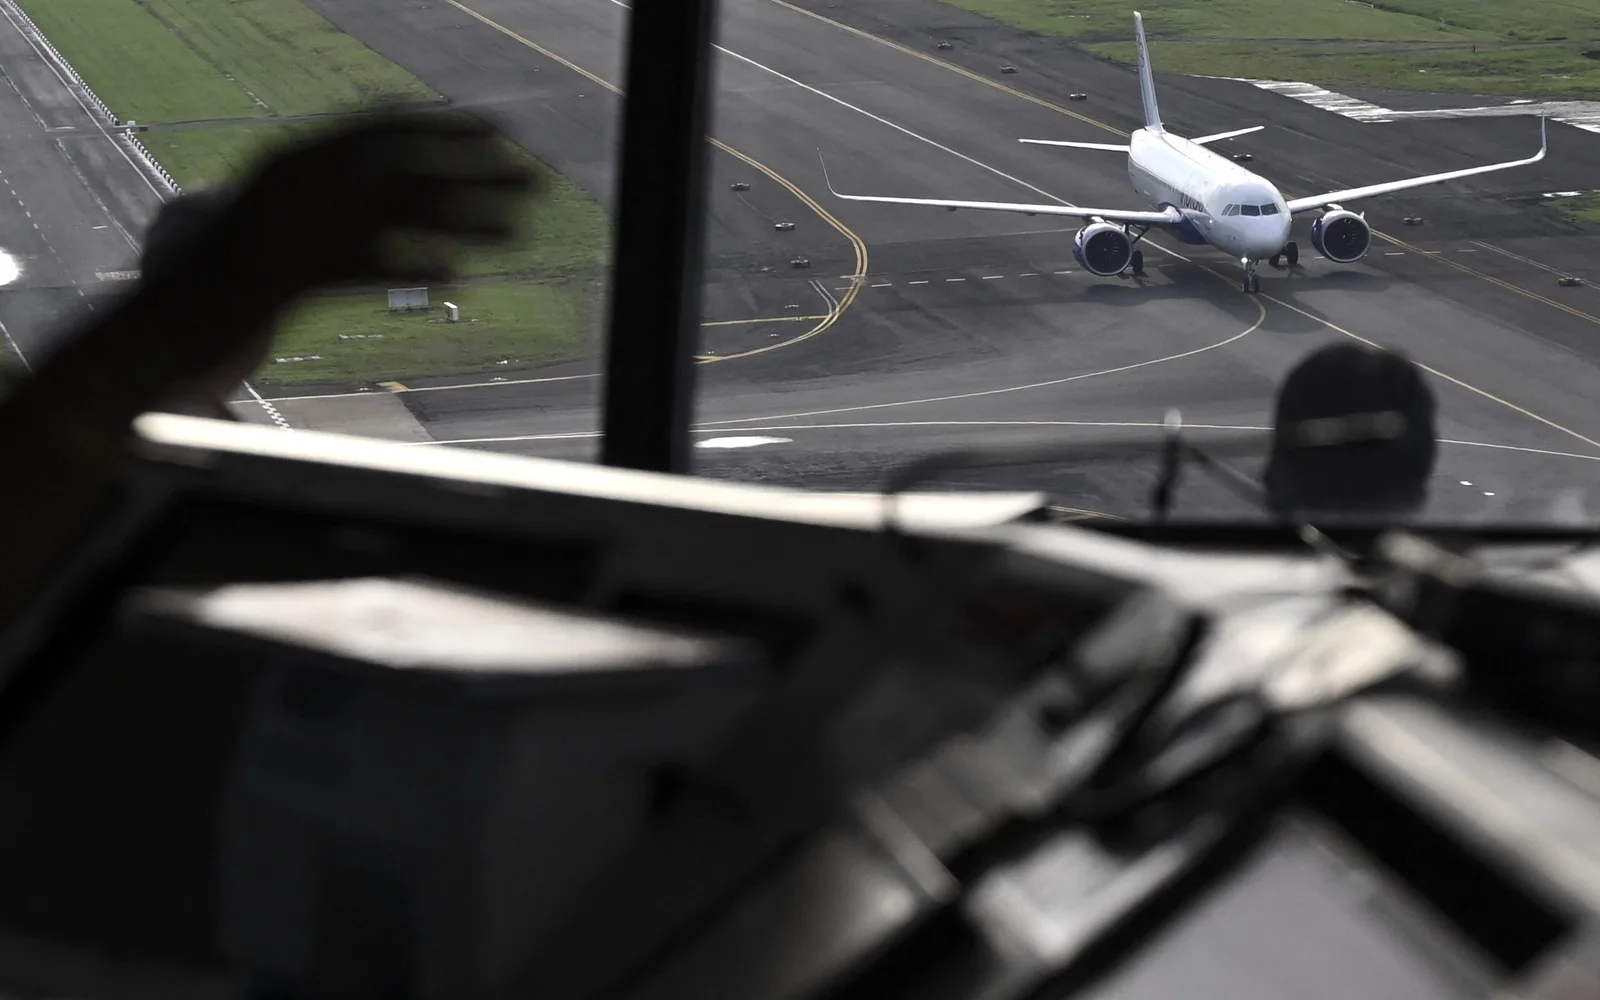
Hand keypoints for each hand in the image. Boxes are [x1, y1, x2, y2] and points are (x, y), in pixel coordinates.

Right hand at [133, 108, 539, 394]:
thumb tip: (405, 191)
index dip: (445, 127)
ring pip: (392, 215)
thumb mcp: (290, 216)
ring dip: (463, 219)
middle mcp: (291, 182)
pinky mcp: (285, 276)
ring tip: (518, 229)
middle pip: (402, 169)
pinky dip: (408, 263)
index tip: (500, 129)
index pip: (382, 128)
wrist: (167, 315)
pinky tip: (453, 270)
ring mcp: (286, 227)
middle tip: (534, 182)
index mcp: (292, 159)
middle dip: (474, 173)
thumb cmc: (236, 267)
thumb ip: (341, 196)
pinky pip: (360, 265)